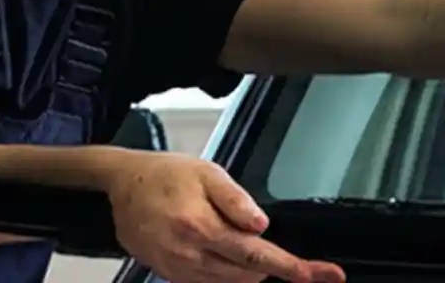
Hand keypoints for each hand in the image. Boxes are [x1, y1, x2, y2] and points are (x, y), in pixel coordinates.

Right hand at [101, 150, 345, 282]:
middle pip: (248, 274)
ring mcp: (178, 270)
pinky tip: (211, 241)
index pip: (257, 256)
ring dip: (244, 266)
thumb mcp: (205, 172)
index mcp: (201, 228)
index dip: (292, 267)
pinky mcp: (170, 275)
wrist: (122, 184)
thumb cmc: (164, 174)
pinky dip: (222, 268)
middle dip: (267, 261)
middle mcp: (189, 256)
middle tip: (259, 233)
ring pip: (230, 281)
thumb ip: (236, 199)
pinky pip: (209, 280)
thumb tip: (261, 225)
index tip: (322, 274)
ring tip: (227, 230)